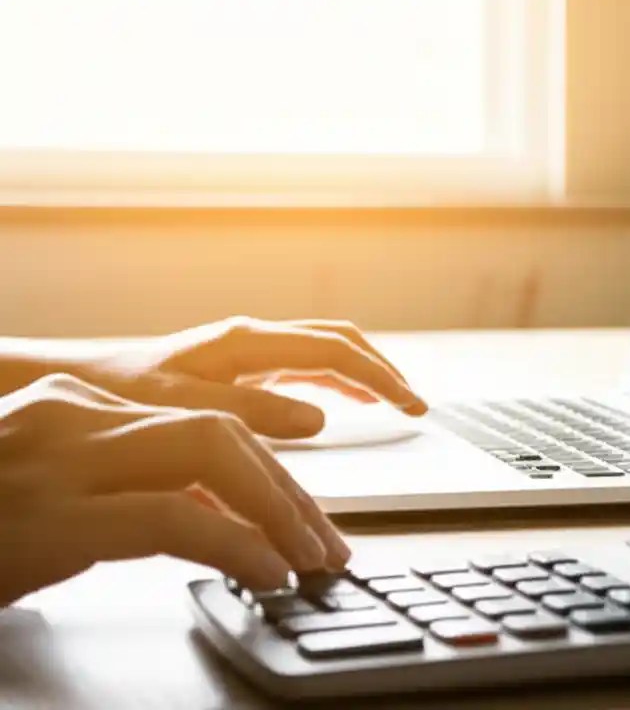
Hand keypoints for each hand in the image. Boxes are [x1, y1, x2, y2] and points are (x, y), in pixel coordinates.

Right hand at [0, 374, 349, 605]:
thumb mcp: (58, 505)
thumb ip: (134, 497)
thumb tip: (222, 521)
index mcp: (75, 407)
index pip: (206, 424)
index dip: (271, 475)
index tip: (305, 520)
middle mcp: (71, 416)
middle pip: (220, 431)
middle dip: (288, 490)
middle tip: (325, 543)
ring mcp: (57, 459)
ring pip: (210, 456)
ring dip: (277, 510)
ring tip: (308, 560)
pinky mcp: (50, 514)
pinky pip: (175, 518)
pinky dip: (237, 546)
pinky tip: (265, 573)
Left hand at [67, 317, 426, 438]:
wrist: (86, 384)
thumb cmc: (125, 398)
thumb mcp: (187, 411)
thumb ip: (256, 414)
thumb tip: (320, 419)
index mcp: (247, 343)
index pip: (334, 353)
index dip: (380, 379)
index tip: (410, 407)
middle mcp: (254, 337)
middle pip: (341, 341)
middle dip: (384, 371)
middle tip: (416, 406)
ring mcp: (251, 347)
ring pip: (328, 348)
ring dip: (366, 373)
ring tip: (397, 403)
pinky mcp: (244, 362)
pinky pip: (307, 362)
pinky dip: (339, 378)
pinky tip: (350, 401)